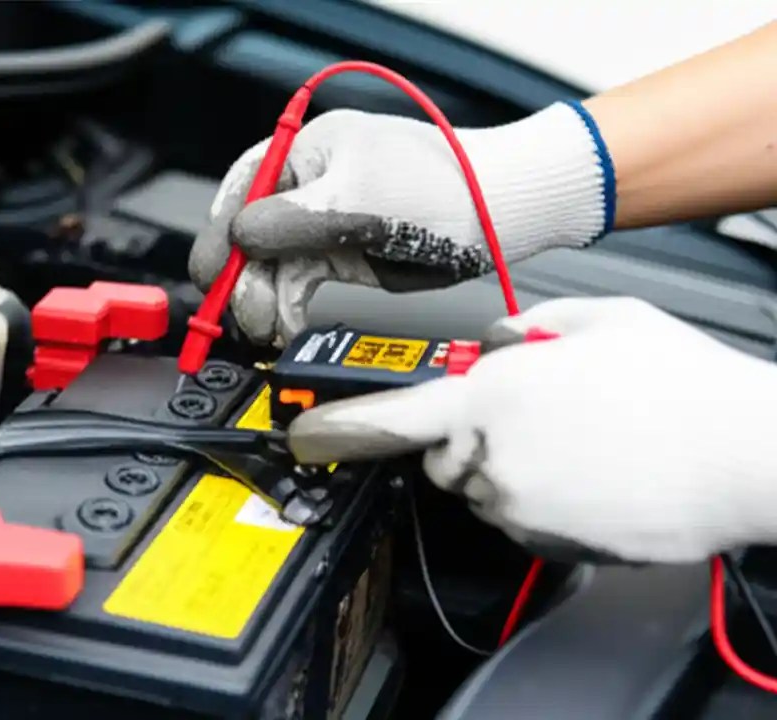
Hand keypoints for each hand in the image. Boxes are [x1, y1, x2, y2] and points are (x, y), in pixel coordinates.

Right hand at [189, 103, 609, 346]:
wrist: (502, 216)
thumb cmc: (445, 187)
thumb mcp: (358, 198)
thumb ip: (289, 220)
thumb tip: (237, 238)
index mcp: (300, 154)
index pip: (236, 197)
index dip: (222, 241)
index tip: (218, 279)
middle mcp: (303, 190)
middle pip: (244, 242)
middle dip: (241, 281)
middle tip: (244, 315)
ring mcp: (319, 227)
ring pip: (266, 273)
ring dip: (261, 305)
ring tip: (269, 330)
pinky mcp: (338, 261)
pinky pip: (294, 290)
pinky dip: (286, 313)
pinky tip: (287, 329)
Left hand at [287, 297, 776, 563]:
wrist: (745, 456)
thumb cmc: (681, 386)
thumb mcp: (600, 320)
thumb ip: (528, 327)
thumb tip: (500, 341)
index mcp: (493, 393)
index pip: (391, 416)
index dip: (342, 426)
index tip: (307, 434)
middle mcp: (492, 454)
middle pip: (441, 454)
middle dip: (468, 434)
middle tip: (535, 411)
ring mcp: (519, 504)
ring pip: (482, 487)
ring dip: (509, 466)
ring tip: (581, 440)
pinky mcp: (549, 539)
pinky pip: (520, 517)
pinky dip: (541, 498)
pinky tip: (593, 473)